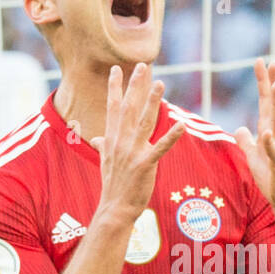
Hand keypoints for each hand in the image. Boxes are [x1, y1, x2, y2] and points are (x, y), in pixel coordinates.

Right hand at [92, 63, 185, 220]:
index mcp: (111, 138)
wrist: (114, 208)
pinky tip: (180, 125)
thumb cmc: (112, 185)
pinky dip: (171, 137)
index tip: (116, 69)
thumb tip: (94, 139)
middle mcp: (120, 141)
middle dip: (135, 86)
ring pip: (145, 122)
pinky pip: (160, 148)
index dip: (115, 87)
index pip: (113, 107)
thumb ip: (102, 145)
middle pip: (129, 108)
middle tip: (142, 65)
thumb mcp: (105, 161)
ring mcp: (132, 152)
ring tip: (160, 83)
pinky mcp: (145, 164)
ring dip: (152, 102)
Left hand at [235, 59, 274, 217]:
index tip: (261, 62)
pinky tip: (266, 133)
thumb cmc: (273, 180)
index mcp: (270, 133)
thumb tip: (239, 128)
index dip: (263, 83)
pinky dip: (270, 143)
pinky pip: (274, 153)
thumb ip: (246, 142)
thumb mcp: (253, 158)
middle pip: (274, 106)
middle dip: (272, 84)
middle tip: (272, 61)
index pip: (266, 103)